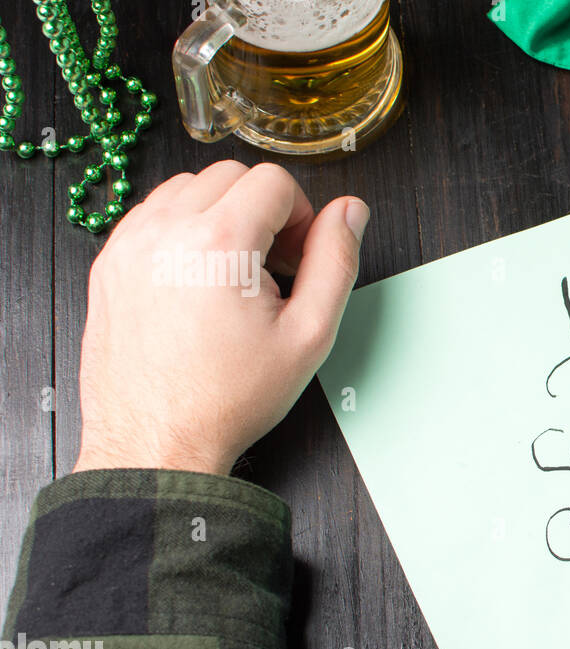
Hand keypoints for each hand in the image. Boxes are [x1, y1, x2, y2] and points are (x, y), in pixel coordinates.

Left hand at [74, 160, 368, 476]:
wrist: (156, 442)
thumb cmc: (228, 399)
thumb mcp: (308, 335)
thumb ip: (336, 262)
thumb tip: (349, 212)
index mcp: (218, 243)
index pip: (273, 182)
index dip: (301, 215)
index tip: (299, 258)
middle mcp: (165, 232)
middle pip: (230, 175)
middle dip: (262, 209)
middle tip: (274, 265)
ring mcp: (129, 245)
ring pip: (187, 188)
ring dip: (221, 213)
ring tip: (237, 272)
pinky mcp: (109, 264)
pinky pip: (152, 215)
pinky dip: (183, 230)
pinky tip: (201, 278)